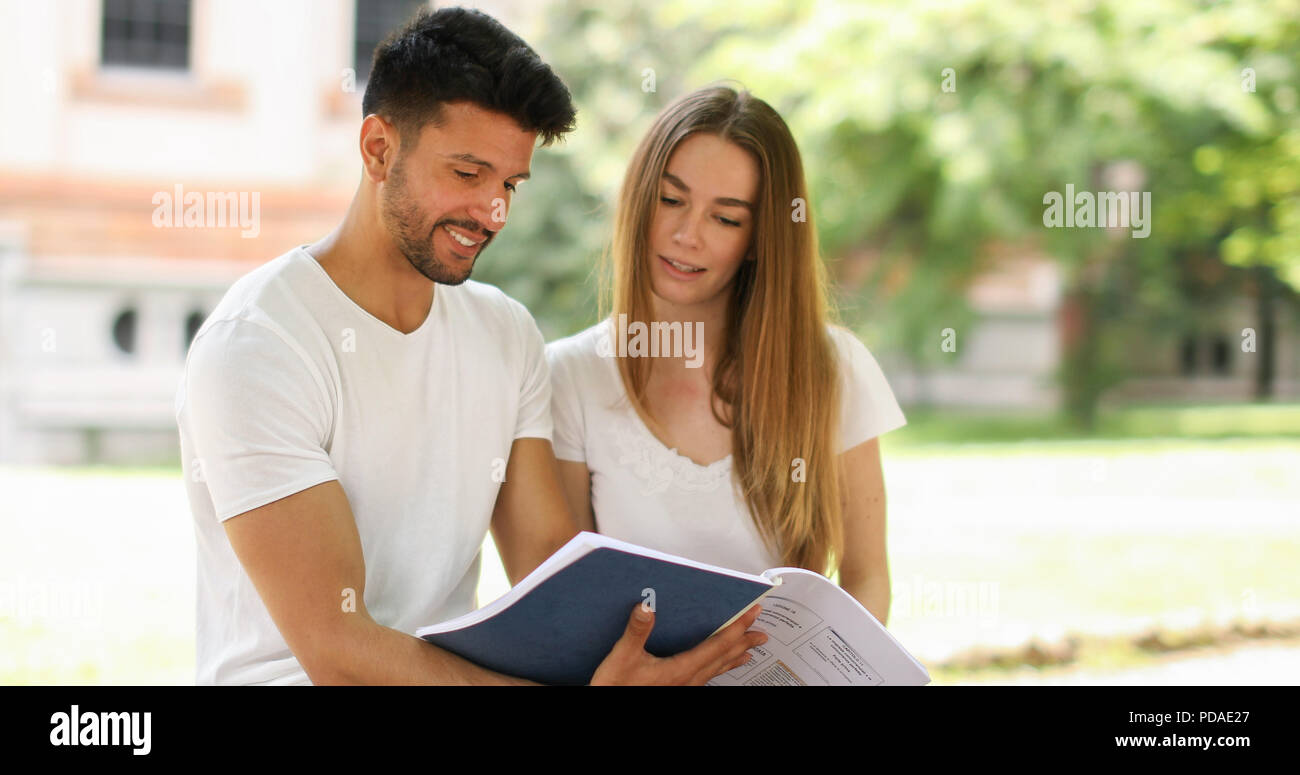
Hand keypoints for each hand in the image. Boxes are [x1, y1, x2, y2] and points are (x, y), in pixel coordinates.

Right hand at [589, 603, 767, 685]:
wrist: (606, 708)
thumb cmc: (615, 688)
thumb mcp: (622, 658)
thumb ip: (636, 632)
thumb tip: (646, 607)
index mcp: (680, 669)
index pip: (717, 644)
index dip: (737, 627)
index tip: (753, 612)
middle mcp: (687, 679)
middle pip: (723, 658)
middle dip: (744, 643)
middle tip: (763, 632)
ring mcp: (684, 687)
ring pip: (717, 670)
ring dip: (735, 657)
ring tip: (750, 651)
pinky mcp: (676, 690)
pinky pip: (706, 677)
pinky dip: (719, 668)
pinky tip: (717, 668)